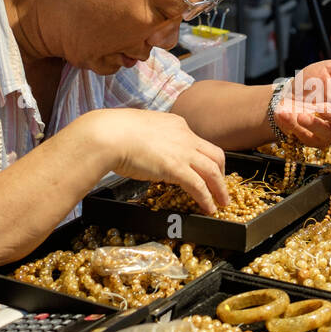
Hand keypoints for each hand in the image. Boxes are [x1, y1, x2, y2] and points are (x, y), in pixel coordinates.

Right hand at [95, 109, 227, 214]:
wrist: (108, 135)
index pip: (198, 142)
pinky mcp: (176, 167)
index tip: (205, 169)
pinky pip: (199, 186)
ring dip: (220, 189)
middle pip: (215, 154)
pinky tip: (209, 208)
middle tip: (220, 186)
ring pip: (213, 171)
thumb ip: (153, 140)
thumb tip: (153, 153)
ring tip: (222, 202)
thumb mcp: (141, 130)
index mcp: (176, 124)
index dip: (204, 158)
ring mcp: (182, 151)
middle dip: (221, 172)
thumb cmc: (115, 132)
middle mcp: (185, 135)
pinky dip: (207, 198)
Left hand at [274, 60, 330, 148]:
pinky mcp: (312, 141)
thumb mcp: (327, 70)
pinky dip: (294, 126)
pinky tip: (284, 114)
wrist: (287, 94)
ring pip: (327, 134)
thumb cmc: (312, 82)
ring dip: (314, 124)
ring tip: (300, 115)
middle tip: (320, 106)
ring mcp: (329, 134)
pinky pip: (306, 137)